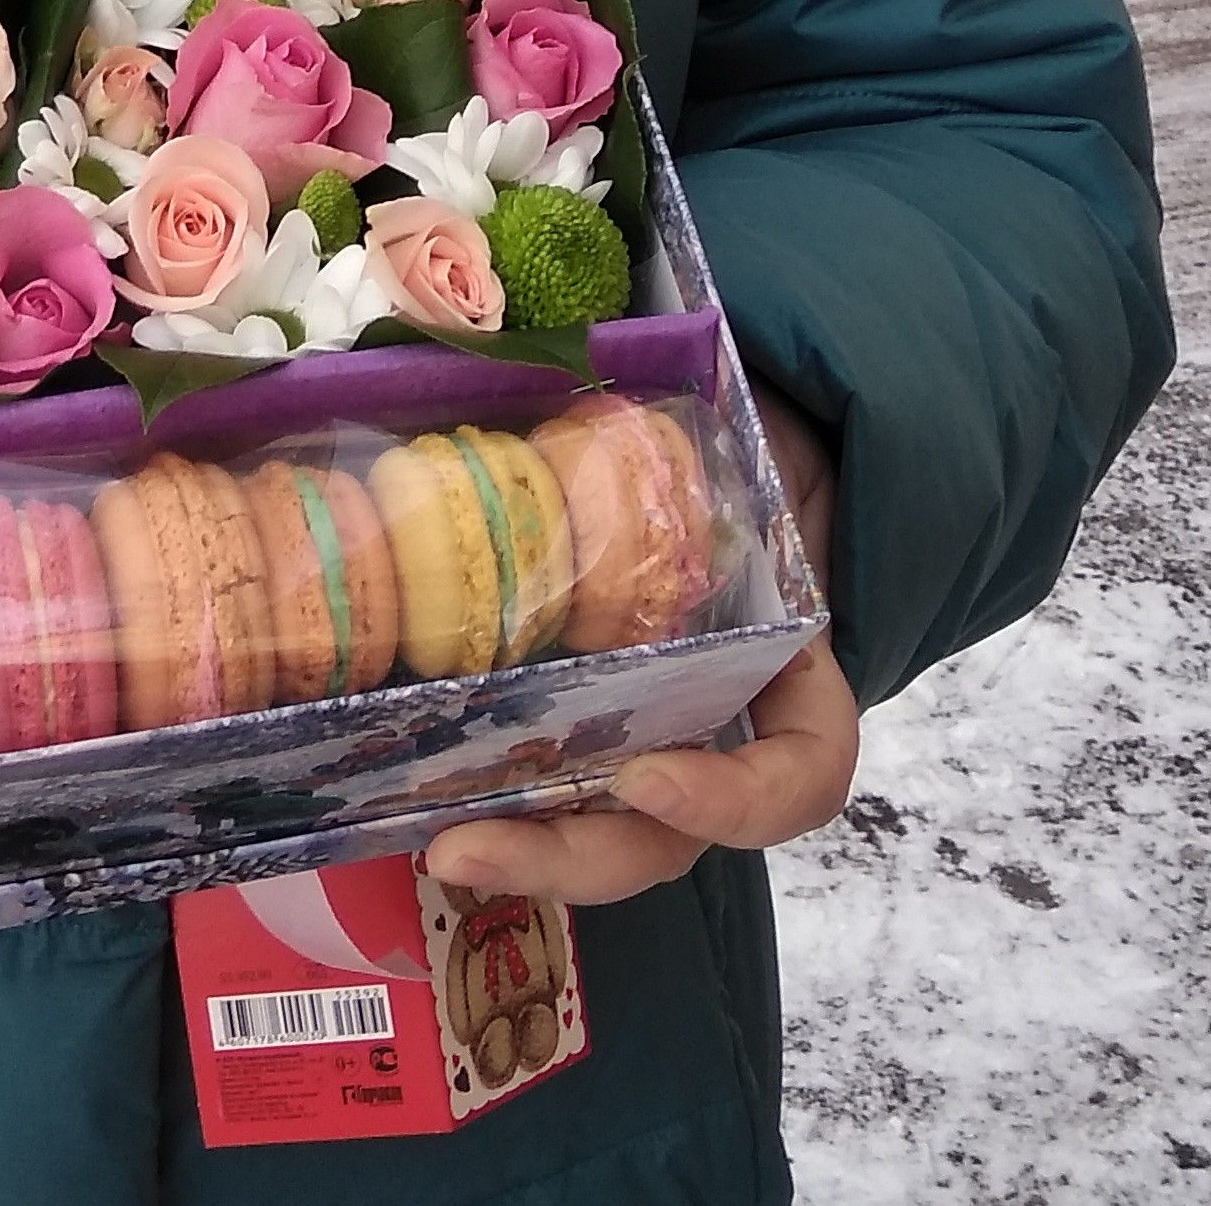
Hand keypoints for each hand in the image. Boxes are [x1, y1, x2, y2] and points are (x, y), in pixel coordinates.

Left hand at [420, 382, 853, 906]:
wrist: (724, 444)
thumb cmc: (733, 437)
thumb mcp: (737, 430)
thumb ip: (680, 429)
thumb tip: (553, 353)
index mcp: (788, 667)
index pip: (803, 771)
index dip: (734, 800)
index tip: (640, 773)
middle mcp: (720, 724)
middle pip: (669, 838)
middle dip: (570, 856)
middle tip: (459, 844)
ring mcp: (651, 734)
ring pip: (603, 833)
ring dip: (518, 849)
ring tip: (428, 845)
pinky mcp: (581, 723)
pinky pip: (548, 784)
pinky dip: (491, 801)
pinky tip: (407, 802)